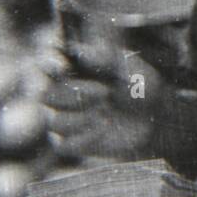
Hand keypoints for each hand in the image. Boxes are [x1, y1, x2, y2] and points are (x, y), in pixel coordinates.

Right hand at [40, 43, 160, 160]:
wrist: (151, 117)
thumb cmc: (136, 86)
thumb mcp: (128, 68)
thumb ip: (104, 58)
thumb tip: (80, 51)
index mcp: (68, 67)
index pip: (45, 62)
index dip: (49, 64)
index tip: (62, 66)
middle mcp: (57, 92)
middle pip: (46, 95)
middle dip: (77, 94)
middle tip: (106, 92)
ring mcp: (60, 118)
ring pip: (55, 122)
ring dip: (85, 117)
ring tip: (108, 110)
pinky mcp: (68, 142)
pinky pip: (65, 144)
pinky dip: (88, 136)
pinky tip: (106, 125)